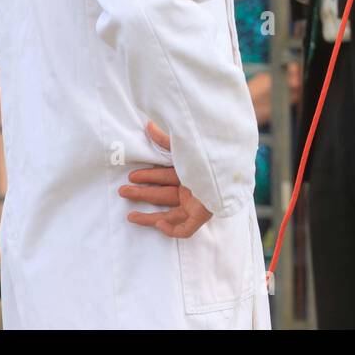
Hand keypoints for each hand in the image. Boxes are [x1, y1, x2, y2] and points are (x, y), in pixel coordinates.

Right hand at [119, 121, 212, 237]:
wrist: (232, 163)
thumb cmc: (210, 154)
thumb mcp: (185, 147)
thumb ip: (166, 139)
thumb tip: (148, 125)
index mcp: (191, 172)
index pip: (165, 176)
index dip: (148, 176)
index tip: (132, 175)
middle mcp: (194, 189)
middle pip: (163, 195)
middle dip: (142, 194)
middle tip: (122, 191)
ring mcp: (198, 204)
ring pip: (170, 215)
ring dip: (150, 217)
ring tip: (130, 216)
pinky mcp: (203, 215)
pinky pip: (186, 229)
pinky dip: (172, 229)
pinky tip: (159, 223)